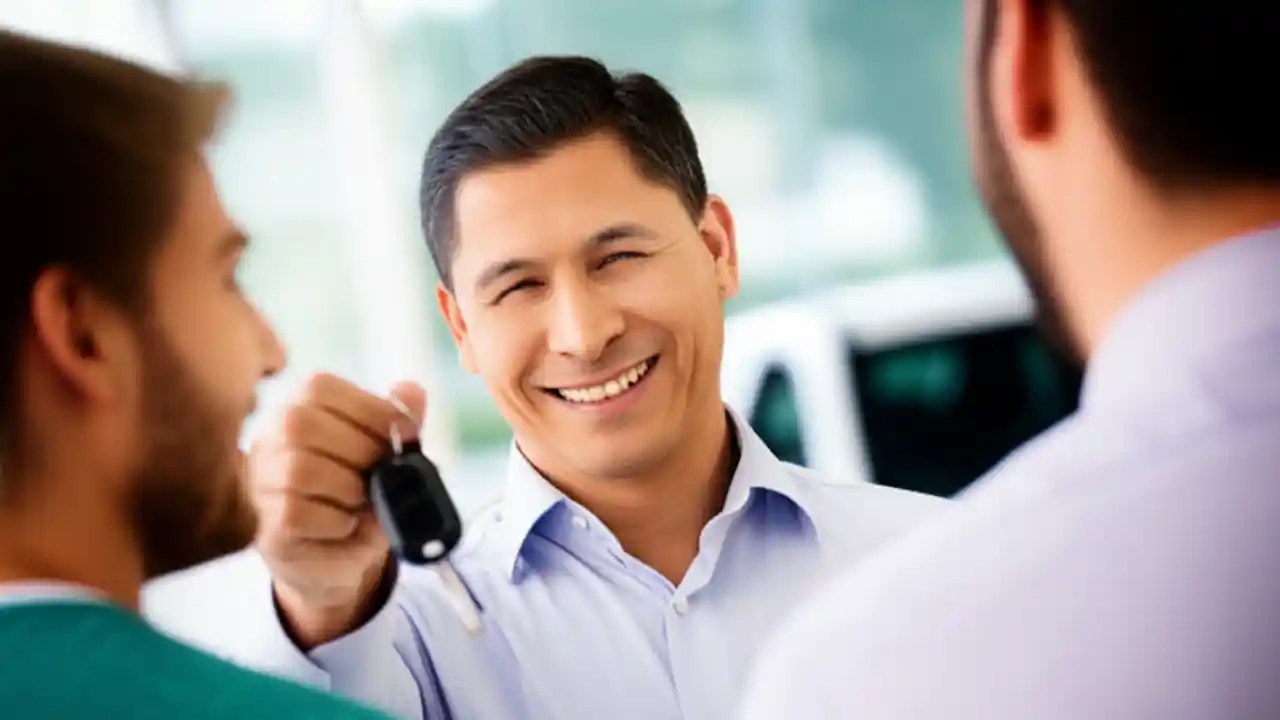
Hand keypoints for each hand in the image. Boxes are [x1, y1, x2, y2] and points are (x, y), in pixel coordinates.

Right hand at [250, 373, 425, 648]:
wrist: (337, 555)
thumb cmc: (358, 493)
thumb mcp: (386, 453)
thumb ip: (399, 420)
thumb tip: (412, 392)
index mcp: (300, 409)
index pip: (320, 388)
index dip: (370, 408)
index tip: (406, 433)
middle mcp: (271, 439)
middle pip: (302, 425)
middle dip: (360, 449)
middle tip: (382, 473)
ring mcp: (263, 483)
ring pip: (298, 470)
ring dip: (347, 487)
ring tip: (362, 500)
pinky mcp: (267, 525)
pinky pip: (296, 513)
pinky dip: (336, 520)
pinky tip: (346, 524)